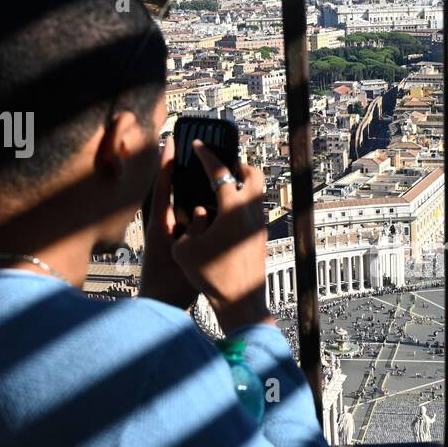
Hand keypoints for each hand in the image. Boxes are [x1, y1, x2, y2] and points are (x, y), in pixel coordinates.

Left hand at [139, 133, 199, 309]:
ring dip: (187, 188)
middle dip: (178, 169)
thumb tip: (205, 210)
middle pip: (171, 189)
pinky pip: (185, 217)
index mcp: (160, 224)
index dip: (167, 163)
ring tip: (201, 169)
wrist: (161, 306)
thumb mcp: (185, 254)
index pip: (163, 185)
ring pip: (179, 203)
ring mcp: (168, 232)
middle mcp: (161, 224)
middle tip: (187, 146)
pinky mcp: (174, 242)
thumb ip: (196, 230)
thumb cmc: (170, 285)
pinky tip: (208, 202)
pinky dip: (193, 207)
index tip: (171, 140)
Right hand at [172, 141, 272, 332]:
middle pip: (252, 173)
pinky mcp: (262, 235)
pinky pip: (254, 209)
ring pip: (256, 192)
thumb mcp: (185, 248)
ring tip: (223, 190)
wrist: (240, 300)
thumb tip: (199, 211)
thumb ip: (190, 223)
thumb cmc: (212, 277)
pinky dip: (242, 203)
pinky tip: (227, 214)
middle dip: (237, 164)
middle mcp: (251, 212)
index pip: (219, 172)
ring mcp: (260, 223)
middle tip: (222, 164)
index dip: (206, 155)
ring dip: (241, 184)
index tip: (198, 146)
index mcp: (232, 209)